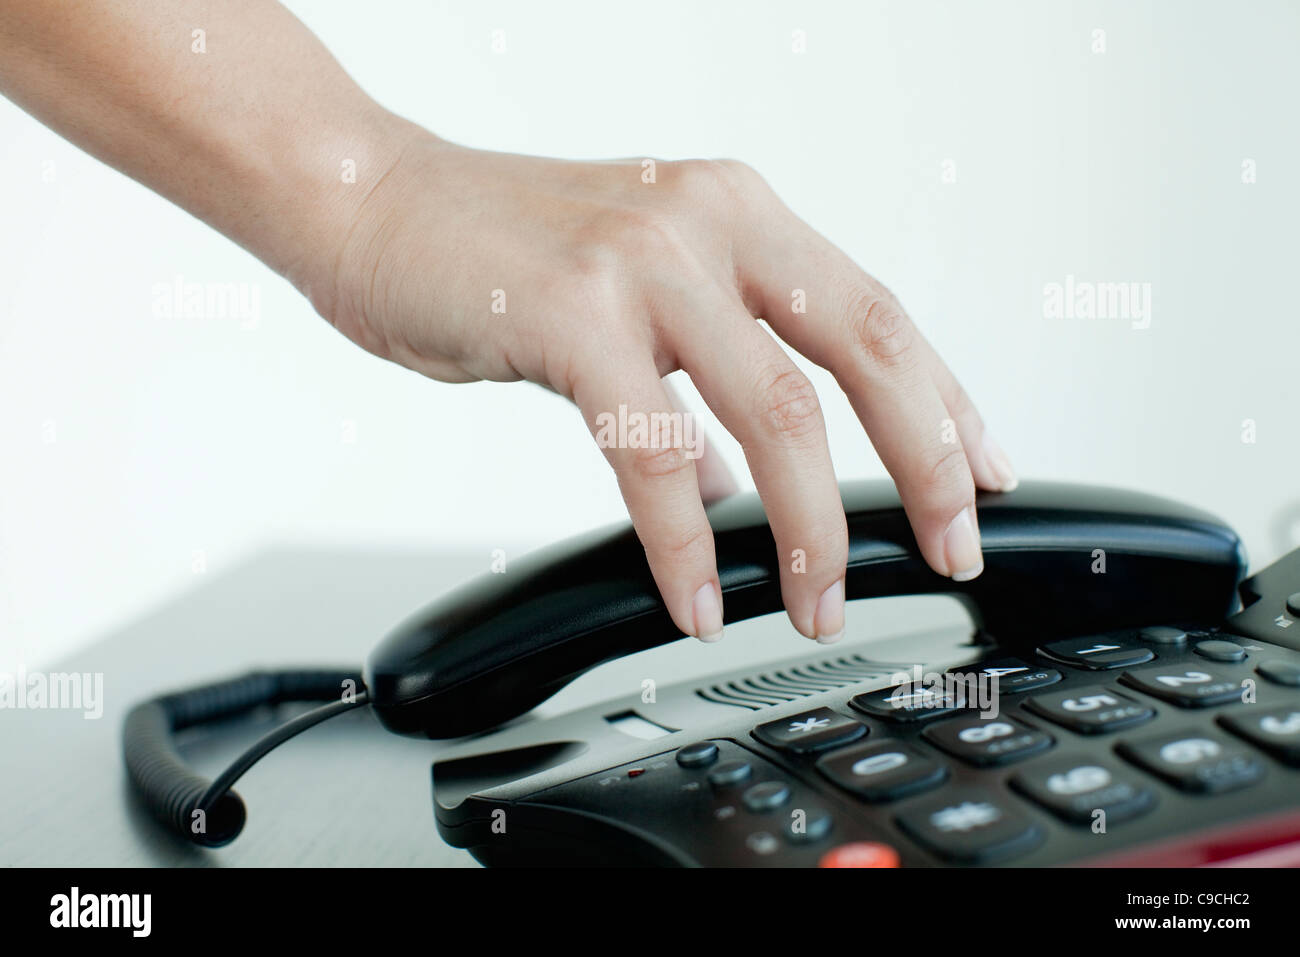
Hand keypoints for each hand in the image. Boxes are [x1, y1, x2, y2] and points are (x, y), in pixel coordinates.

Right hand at [301, 129, 1017, 643]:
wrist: (371, 203)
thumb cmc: (498, 249)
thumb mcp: (632, 295)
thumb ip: (701, 380)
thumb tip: (741, 483)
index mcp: (738, 215)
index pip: (879, 314)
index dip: (947, 401)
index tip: (986, 474)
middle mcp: (710, 225)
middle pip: (868, 352)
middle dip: (927, 465)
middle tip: (951, 548)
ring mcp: (645, 266)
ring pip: (778, 414)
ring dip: (814, 528)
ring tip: (821, 603)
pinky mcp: (571, 318)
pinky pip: (654, 456)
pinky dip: (685, 546)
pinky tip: (699, 599)